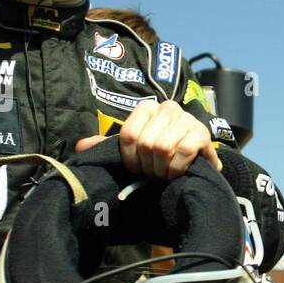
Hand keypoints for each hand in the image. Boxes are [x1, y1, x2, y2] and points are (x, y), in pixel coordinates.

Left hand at [75, 100, 221, 177]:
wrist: (197, 161)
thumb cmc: (162, 155)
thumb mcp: (134, 150)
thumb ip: (109, 146)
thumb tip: (81, 146)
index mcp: (147, 107)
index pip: (128, 134)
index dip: (130, 159)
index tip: (137, 169)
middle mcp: (167, 108)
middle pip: (146, 142)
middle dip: (148, 166)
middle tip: (154, 174)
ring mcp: (187, 119)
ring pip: (163, 147)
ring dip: (162, 169)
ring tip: (165, 175)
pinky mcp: (202, 133)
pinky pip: (183, 152)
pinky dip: (177, 168)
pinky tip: (178, 173)